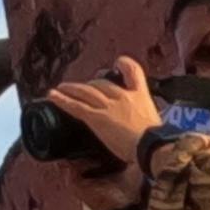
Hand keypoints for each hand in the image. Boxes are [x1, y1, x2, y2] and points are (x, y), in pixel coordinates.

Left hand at [47, 56, 162, 205]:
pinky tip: (51, 96)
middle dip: (90, 85)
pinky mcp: (97, 118)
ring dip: (71, 89)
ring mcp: (109, 106)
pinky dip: (62, 100)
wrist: (151, 146)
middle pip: (102, 84)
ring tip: (60, 88)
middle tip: (82, 89)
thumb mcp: (156, 126)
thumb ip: (148, 123)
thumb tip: (149, 133)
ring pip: (86, 92)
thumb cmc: (158, 142)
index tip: (117, 63)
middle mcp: (123, 96)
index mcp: (141, 96)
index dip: (123, 64)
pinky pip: (76, 106)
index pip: (133, 70)